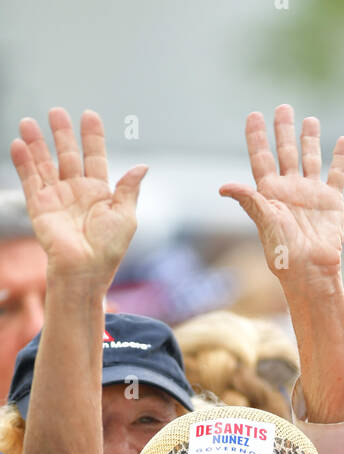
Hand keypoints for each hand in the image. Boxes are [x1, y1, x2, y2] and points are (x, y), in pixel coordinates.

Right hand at [9, 108, 145, 282]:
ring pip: (44, 164)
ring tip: (28, 121)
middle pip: (68, 155)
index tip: (89, 116)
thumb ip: (129, 189)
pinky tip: (19, 144)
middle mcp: (77, 192)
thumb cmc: (108, 249)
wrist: (85, 270)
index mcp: (99, 193)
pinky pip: (30, 180)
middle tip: (56, 111)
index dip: (92, 137)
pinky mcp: (39, 207)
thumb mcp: (126, 216)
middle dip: (62, 134)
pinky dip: (23, 162)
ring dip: (37, 143)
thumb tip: (143, 166)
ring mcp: (57, 198)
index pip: (94, 158)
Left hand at [220, 106, 343, 287]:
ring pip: (310, 158)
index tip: (254, 115)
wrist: (312, 270)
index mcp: (270, 193)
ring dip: (310, 139)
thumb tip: (223, 187)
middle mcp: (290, 189)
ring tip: (310, 120)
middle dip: (284, 130)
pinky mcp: (332, 201)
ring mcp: (311, 193)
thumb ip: (249, 200)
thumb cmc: (284, 252)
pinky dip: (341, 158)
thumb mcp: (264, 223)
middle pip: (285, 152)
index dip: (256, 137)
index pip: (261, 158)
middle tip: (283, 107)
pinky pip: (337, 174)